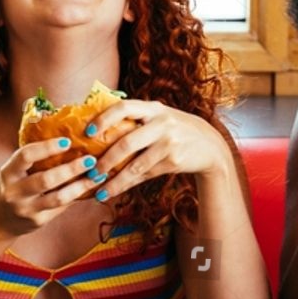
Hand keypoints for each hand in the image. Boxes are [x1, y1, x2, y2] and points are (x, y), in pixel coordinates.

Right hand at [0, 137, 101, 236]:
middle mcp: (15, 191)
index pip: (26, 156)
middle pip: (46, 179)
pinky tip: (91, 188)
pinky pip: (62, 208)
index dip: (47, 147)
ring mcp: (26, 209)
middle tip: (90, 160)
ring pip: (58, 198)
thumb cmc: (14, 186)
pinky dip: (78, 196)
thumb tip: (69, 140)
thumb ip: (34, 159)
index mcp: (8, 172)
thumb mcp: (14, 171)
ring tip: (97, 176)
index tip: (68, 141)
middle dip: (71, 169)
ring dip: (81, 186)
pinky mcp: (38, 221)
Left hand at [86, 99, 233, 198]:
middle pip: (126, 142)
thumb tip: (96, 129)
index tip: (87, 132)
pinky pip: (144, 175)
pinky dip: (126, 185)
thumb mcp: (160, 116)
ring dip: (114, 180)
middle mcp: (161, 123)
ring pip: (135, 165)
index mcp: (153, 108)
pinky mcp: (174, 161)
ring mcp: (169, 143)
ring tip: (97, 189)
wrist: (210, 145)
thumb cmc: (175, 130)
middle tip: (89, 171)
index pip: (124, 107)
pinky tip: (113, 191)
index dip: (103, 118)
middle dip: (105, 160)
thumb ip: (136, 119)